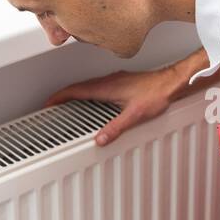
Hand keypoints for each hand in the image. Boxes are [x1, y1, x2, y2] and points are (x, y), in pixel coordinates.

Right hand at [42, 66, 181, 146]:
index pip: (75, 90)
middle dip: (63, 96)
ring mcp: (115, 80)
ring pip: (88, 87)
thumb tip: (100, 139)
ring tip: (68, 105)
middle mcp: (108, 81)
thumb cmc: (157, 94)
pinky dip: (88, 94)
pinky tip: (93, 103)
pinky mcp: (122, 82)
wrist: (171, 82)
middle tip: (53, 106)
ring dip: (75, 94)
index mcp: (106, 87)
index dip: (59, 97)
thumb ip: (115, 128)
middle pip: (78, 87)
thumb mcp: (134, 115)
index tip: (48, 104)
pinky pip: (98, 87)